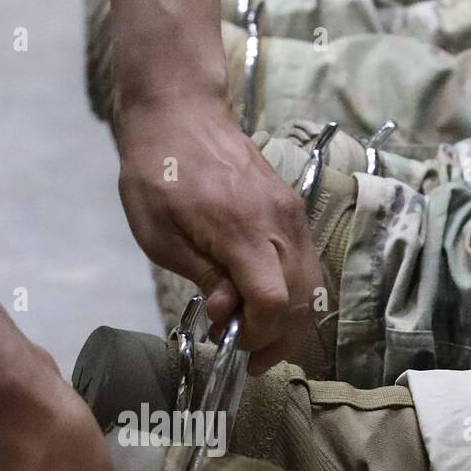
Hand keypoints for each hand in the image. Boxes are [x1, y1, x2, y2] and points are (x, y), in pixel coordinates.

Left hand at [115, 91, 321, 372]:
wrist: (180, 114)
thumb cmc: (157, 174)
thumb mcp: (161, 236)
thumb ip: (204, 277)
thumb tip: (230, 315)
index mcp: (242, 229)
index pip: (274, 300)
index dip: (258, 333)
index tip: (230, 342)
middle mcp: (280, 222)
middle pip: (303, 300)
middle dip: (278, 338)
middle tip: (246, 356)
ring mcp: (293, 214)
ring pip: (313, 285)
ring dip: (290, 321)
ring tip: (256, 336)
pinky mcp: (293, 210)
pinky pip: (307, 264)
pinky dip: (293, 294)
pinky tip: (263, 303)